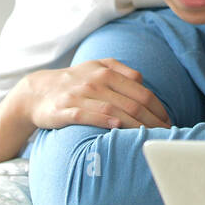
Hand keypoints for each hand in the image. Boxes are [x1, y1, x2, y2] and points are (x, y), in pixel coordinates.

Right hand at [19, 59, 169, 130]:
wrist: (36, 91)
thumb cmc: (75, 81)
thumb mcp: (97, 67)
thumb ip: (122, 71)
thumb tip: (144, 81)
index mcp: (107, 71)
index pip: (142, 92)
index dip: (159, 109)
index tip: (168, 123)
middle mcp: (95, 81)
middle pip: (133, 103)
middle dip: (153, 121)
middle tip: (164, 135)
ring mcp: (79, 96)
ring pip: (115, 110)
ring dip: (136, 125)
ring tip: (149, 137)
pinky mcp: (64, 110)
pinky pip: (87, 115)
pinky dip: (104, 121)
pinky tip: (117, 128)